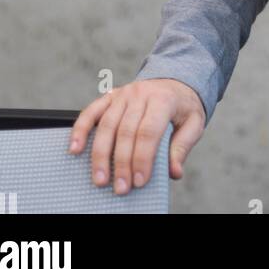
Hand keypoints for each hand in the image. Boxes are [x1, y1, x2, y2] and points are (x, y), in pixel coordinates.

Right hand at [67, 78, 205, 193]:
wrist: (173, 80)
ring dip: (101, 154)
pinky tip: (74, 149)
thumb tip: (174, 172)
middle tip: (121, 188)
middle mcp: (140, 94)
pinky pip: (90, 112)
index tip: (139, 181)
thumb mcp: (193, 123)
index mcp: (163, 100)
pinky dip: (80, 130)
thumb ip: (183, 146)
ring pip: (107, 125)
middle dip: (122, 163)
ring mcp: (123, 94)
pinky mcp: (109, 97)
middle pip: (126, 131)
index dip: (142, 158)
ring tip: (100, 179)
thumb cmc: (181, 107)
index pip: (149, 131)